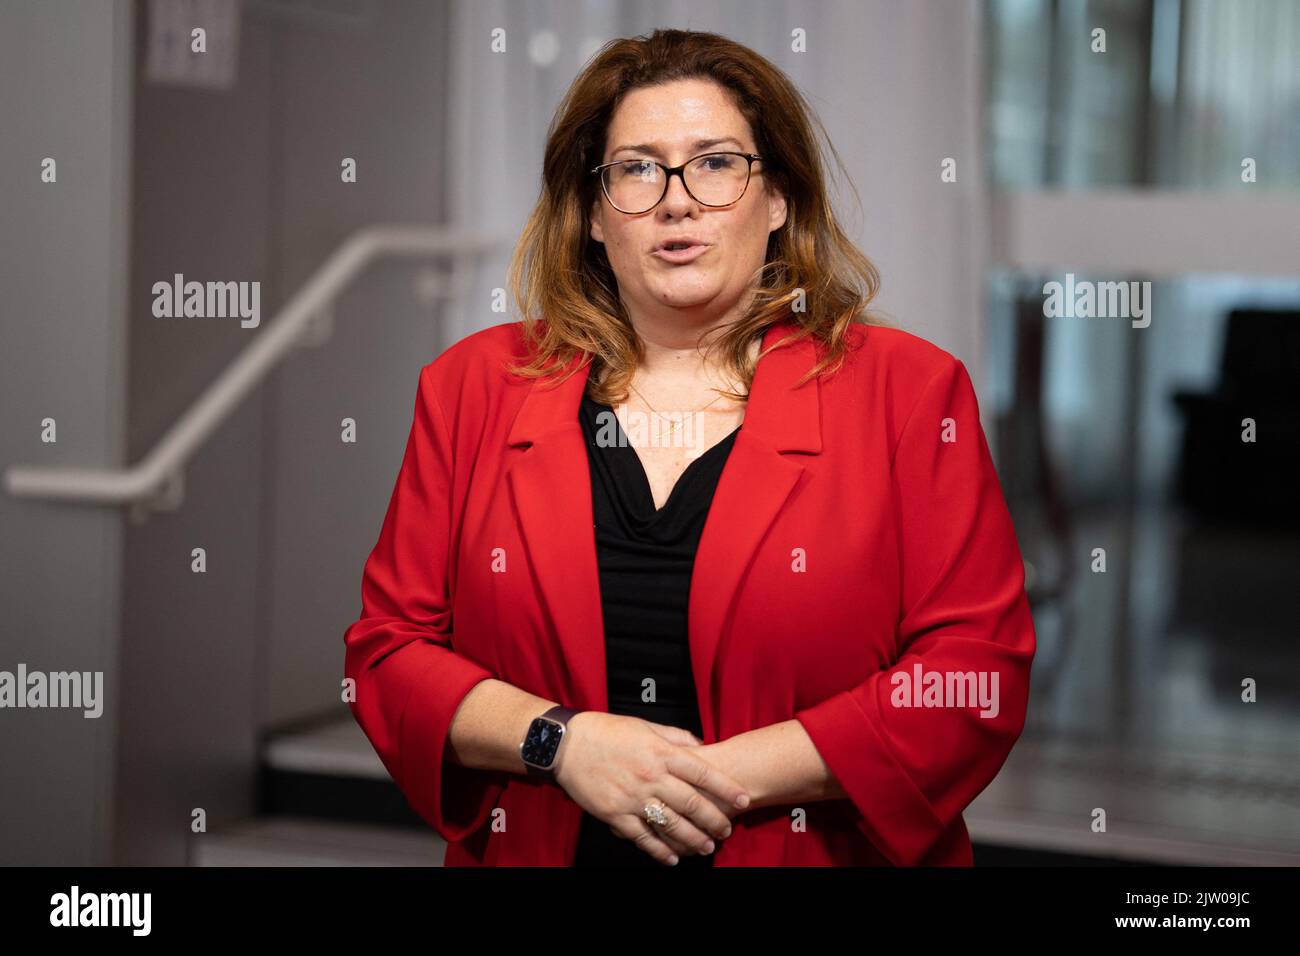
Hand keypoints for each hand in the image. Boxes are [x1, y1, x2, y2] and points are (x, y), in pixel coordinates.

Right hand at [553, 712, 749, 864]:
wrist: (567, 744)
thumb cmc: (607, 731)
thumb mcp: (645, 726)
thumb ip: (675, 737)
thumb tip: (701, 746)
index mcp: (660, 752)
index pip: (702, 772)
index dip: (725, 787)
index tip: (743, 798)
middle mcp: (650, 776)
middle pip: (691, 803)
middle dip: (714, 819)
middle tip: (727, 830)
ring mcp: (633, 797)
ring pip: (671, 824)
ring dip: (693, 838)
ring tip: (707, 847)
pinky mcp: (615, 814)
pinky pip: (643, 837)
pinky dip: (660, 850)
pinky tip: (673, 858)